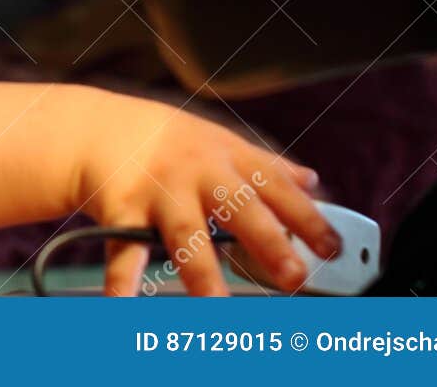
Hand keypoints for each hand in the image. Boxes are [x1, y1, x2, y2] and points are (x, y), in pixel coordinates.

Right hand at [71, 90, 342, 296]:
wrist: (104, 129)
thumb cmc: (174, 144)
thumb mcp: (222, 144)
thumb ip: (267, 166)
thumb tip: (314, 182)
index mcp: (229, 160)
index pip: (277, 188)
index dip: (307, 217)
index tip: (332, 248)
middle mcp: (198, 176)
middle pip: (238, 209)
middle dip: (267, 242)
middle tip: (293, 276)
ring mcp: (160, 194)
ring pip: (185, 234)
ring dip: (200, 272)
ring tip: (216, 306)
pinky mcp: (123, 212)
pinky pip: (123, 250)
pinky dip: (121, 281)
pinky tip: (122, 306)